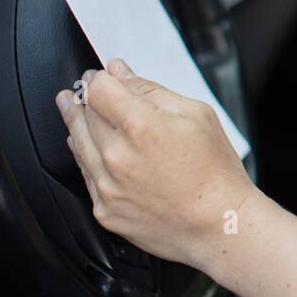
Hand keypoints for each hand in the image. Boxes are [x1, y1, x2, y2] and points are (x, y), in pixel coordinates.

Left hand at [54, 59, 255, 267]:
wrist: (220, 223)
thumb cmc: (216, 171)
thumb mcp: (196, 114)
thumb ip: (152, 90)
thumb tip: (120, 73)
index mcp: (141, 126)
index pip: (97, 88)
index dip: (98, 77)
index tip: (101, 76)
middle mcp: (117, 156)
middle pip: (82, 114)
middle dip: (84, 98)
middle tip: (84, 89)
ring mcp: (107, 186)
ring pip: (77, 144)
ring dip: (77, 124)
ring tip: (77, 111)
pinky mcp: (104, 209)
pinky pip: (86, 175)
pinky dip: (88, 158)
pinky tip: (93, 148)